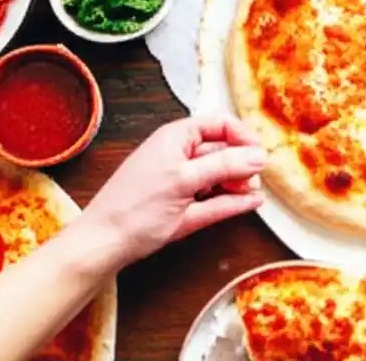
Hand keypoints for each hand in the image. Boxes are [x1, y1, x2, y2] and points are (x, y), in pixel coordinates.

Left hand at [78, 116, 265, 271]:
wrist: (104, 243)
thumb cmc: (137, 206)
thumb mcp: (185, 179)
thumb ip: (225, 165)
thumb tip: (260, 156)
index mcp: (176, 138)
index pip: (219, 124)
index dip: (242, 136)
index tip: (261, 154)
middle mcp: (180, 156)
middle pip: (222, 150)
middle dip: (242, 163)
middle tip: (255, 180)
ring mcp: (182, 183)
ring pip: (220, 176)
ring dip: (238, 183)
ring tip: (252, 194)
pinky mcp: (184, 208)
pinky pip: (214, 199)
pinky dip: (232, 201)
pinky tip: (250, 203)